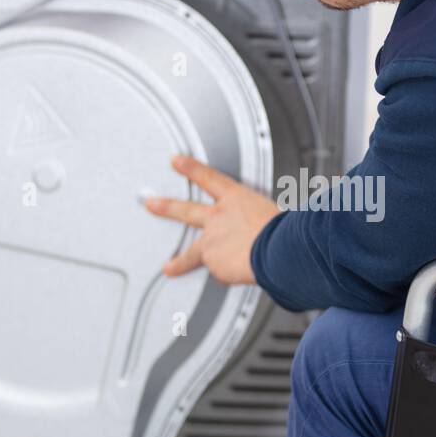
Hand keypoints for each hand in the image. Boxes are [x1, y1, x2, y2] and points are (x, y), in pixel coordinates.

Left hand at [144, 156, 279, 284]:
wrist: (279, 248)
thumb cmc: (284, 230)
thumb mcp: (274, 214)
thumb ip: (260, 221)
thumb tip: (263, 231)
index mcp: (237, 199)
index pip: (209, 178)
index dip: (191, 168)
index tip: (177, 161)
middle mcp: (219, 217)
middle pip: (186, 211)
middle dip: (166, 207)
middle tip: (151, 203)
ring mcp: (213, 241)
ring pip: (191, 254)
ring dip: (178, 262)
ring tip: (169, 268)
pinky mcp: (214, 263)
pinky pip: (222, 272)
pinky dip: (231, 274)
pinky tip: (242, 273)